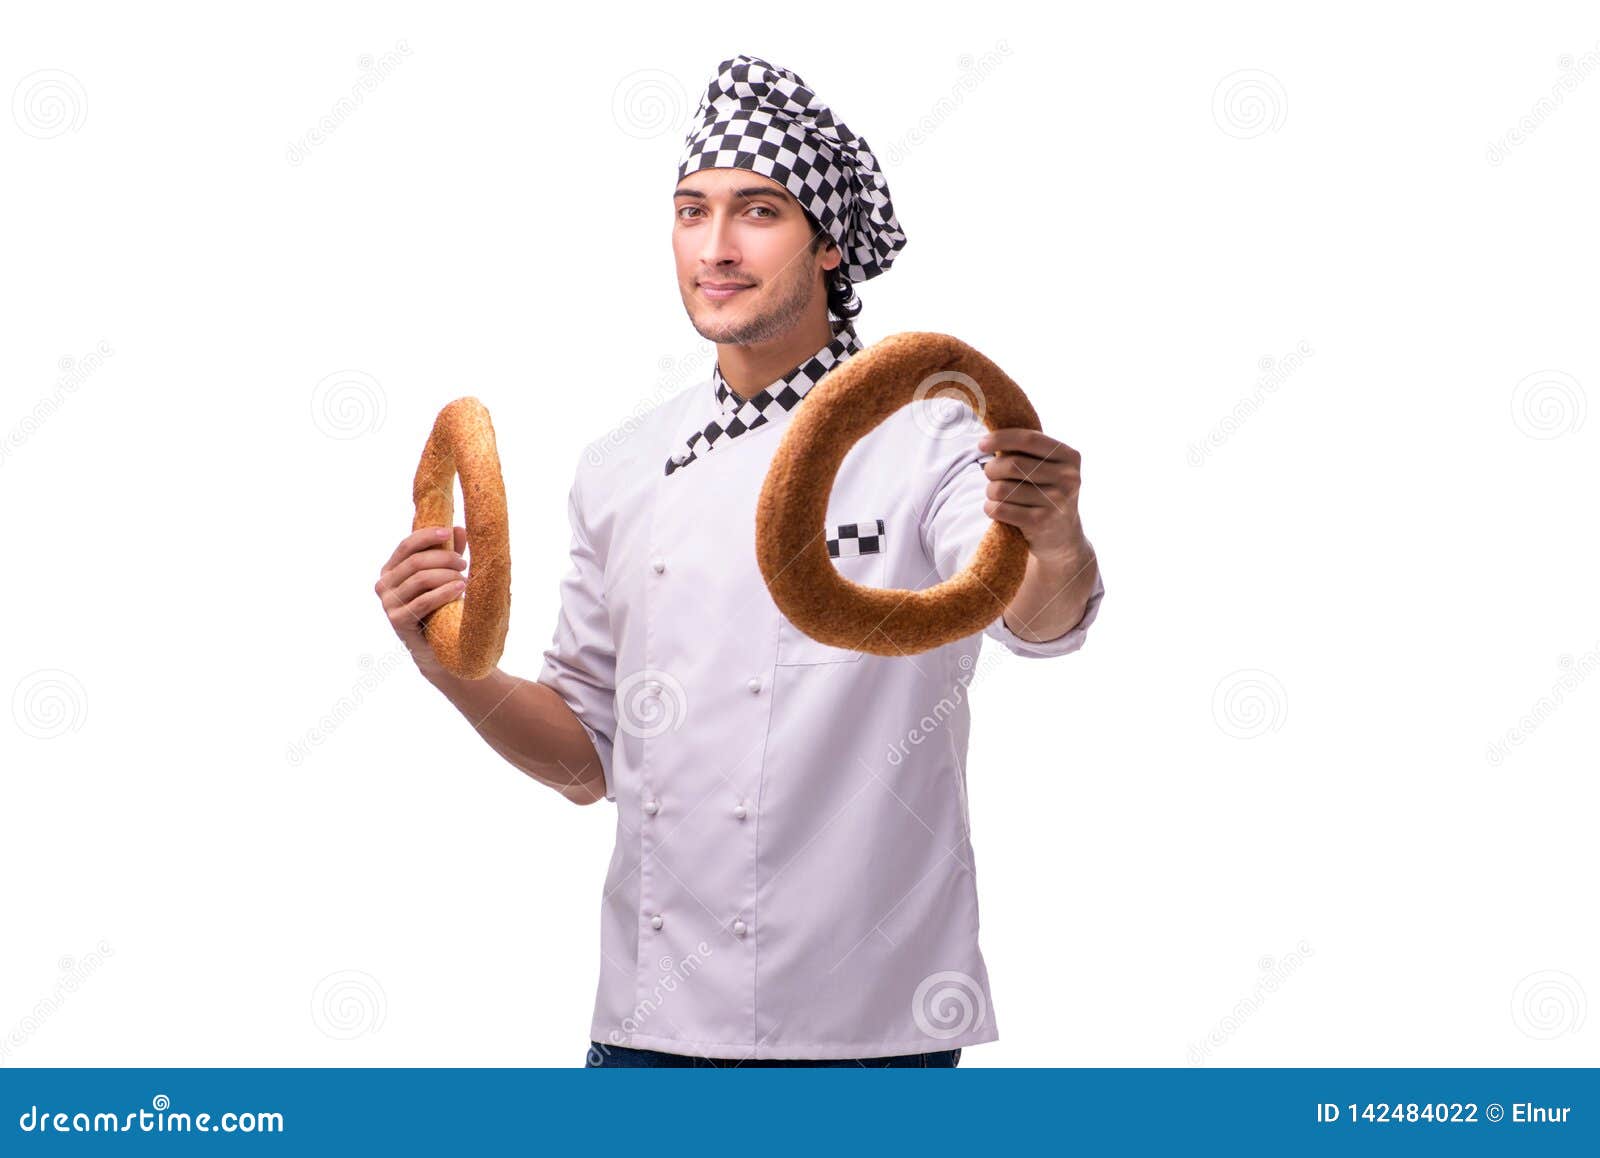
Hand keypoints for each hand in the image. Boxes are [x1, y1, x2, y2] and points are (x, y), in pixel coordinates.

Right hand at [374, 525, 468, 669]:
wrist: (437, 648)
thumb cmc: (440, 607)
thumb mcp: (443, 576)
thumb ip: (448, 553)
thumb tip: (458, 528)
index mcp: (390, 569)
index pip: (407, 545)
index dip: (427, 536)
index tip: (449, 533)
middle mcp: (384, 584)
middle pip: (416, 561)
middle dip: (444, 558)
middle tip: (463, 564)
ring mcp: (388, 603)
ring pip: (421, 579)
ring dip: (447, 575)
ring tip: (464, 579)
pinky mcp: (397, 620)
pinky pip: (423, 601)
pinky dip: (444, 592)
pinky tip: (460, 589)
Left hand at [977, 428, 1090, 565]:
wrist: (1064, 538)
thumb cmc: (1046, 494)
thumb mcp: (1048, 469)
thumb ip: (1027, 451)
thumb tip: (989, 437)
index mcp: (1070, 457)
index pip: (1030, 439)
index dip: (1001, 438)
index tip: (981, 444)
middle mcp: (1068, 478)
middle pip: (1012, 464)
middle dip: (992, 469)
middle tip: (989, 474)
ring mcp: (1056, 501)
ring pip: (1002, 488)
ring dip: (989, 491)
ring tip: (994, 494)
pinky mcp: (1041, 523)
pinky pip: (1000, 509)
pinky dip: (990, 507)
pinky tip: (995, 509)